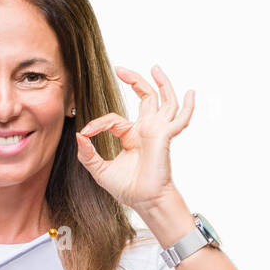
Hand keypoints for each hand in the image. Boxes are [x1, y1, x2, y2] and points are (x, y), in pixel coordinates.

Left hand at [74, 64, 193, 209]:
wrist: (144, 201)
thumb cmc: (128, 189)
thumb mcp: (99, 170)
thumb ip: (87, 154)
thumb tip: (79, 135)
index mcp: (133, 137)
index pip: (114, 119)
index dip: (98, 123)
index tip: (86, 132)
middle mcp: (147, 131)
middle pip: (146, 98)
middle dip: (135, 81)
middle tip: (120, 69)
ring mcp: (158, 132)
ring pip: (165, 101)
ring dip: (162, 83)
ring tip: (154, 68)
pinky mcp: (165, 136)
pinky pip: (179, 119)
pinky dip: (188, 106)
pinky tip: (191, 93)